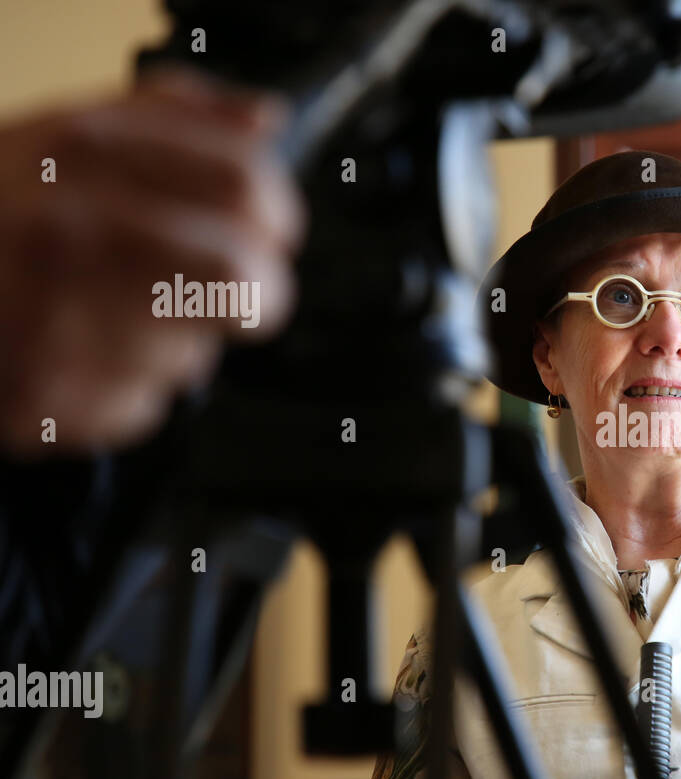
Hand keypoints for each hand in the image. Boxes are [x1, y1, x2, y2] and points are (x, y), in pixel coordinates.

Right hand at [0, 68, 305, 456]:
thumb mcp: (61, 137)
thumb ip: (173, 118)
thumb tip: (266, 121)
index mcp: (84, 154)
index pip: (244, 184)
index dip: (277, 215)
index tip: (272, 230)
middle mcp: (73, 234)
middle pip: (244, 278)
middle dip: (255, 297)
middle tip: (233, 297)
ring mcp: (59, 322)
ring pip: (196, 354)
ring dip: (174, 345)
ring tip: (103, 318)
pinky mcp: (49, 401)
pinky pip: (141, 405)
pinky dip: (121, 389)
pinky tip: (72, 355)